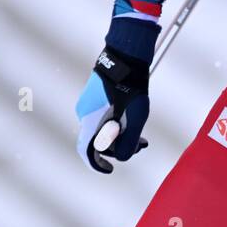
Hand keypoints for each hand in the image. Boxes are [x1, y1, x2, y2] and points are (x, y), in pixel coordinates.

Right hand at [75, 47, 150, 172]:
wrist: (125, 56)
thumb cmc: (131, 87)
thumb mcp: (136, 117)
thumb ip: (129, 140)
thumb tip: (122, 157)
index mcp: (90, 120)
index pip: (87, 151)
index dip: (96, 164)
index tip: (109, 169)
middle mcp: (84, 113)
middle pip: (98, 140)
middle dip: (119, 146)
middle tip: (141, 145)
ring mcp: (88, 104)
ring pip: (103, 127)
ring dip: (121, 134)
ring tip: (142, 136)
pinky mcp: (95, 97)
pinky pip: (104, 116)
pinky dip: (118, 123)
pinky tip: (134, 120)